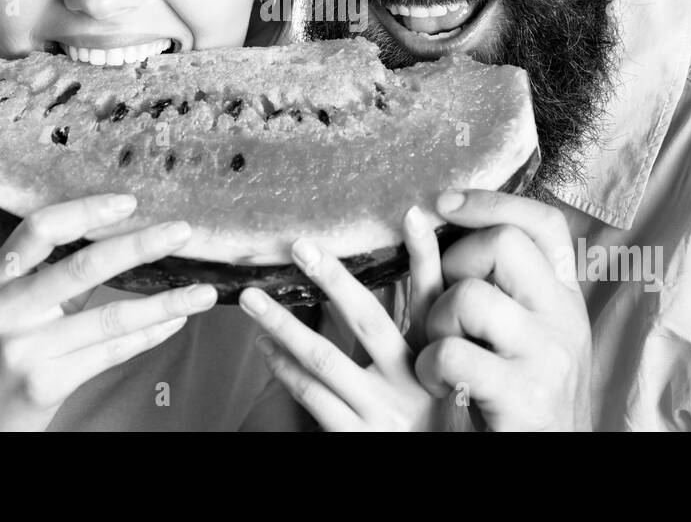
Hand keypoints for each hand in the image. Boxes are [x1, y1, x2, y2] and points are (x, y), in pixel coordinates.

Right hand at [0, 194, 215, 431]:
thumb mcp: (9, 307)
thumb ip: (54, 277)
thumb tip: (121, 241)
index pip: (39, 228)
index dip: (85, 210)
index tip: (129, 202)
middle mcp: (4, 308)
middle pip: (82, 267)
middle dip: (139, 245)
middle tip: (181, 231)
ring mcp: (23, 348)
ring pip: (108, 316)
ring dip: (164, 302)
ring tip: (203, 292)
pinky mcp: (44, 383)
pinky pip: (110, 352)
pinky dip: (148, 335)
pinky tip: (176, 322)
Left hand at [239, 206, 454, 431]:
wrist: (436, 477)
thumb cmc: (430, 418)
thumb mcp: (439, 374)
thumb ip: (420, 332)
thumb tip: (399, 276)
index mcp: (439, 358)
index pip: (434, 299)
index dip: (425, 257)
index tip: (413, 214)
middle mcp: (415, 382)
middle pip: (369, 321)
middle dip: (333, 279)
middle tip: (300, 246)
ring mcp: (382, 411)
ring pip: (324, 359)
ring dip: (283, 324)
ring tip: (251, 299)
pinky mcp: (355, 437)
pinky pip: (312, 396)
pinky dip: (284, 369)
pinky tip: (264, 348)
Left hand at [415, 189, 591, 431]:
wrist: (553, 458)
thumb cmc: (520, 393)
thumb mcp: (523, 332)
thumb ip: (498, 284)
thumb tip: (436, 219)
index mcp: (564, 297)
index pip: (543, 222)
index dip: (492, 201)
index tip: (444, 203)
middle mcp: (565, 317)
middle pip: (503, 244)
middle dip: (455, 265)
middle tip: (448, 307)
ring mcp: (548, 354)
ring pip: (470, 296)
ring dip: (438, 322)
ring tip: (442, 350)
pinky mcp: (524, 394)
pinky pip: (452, 353)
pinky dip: (430, 366)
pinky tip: (439, 383)